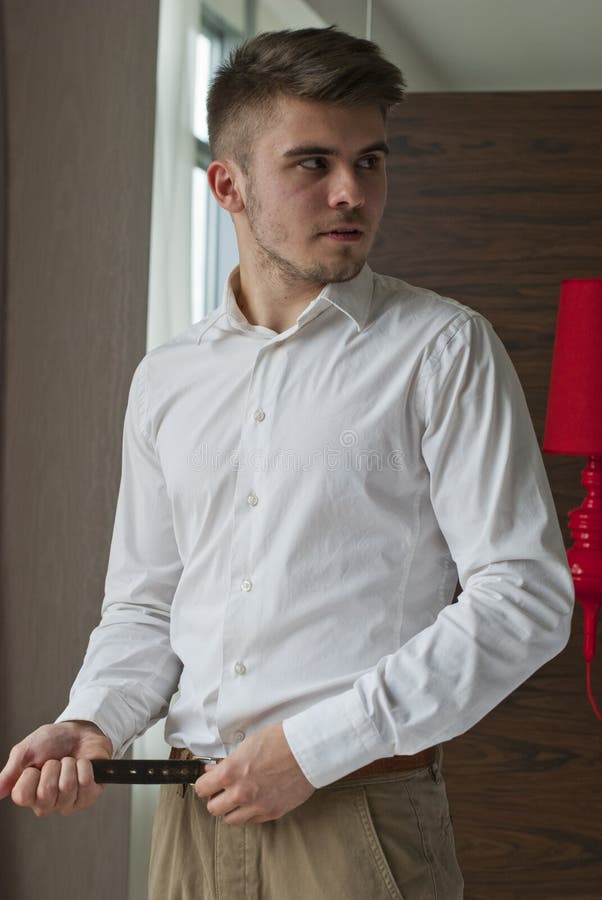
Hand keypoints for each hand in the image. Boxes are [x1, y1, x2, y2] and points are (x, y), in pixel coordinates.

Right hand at [0, 721, 112, 816]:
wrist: (79, 732)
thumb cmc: (52, 742)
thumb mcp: (26, 751)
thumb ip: (10, 772)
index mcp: (28, 795)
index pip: (22, 796)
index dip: (30, 774)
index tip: (34, 765)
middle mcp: (46, 804)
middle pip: (46, 793)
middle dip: (53, 767)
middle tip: (55, 761)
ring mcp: (68, 803)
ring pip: (67, 787)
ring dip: (69, 765)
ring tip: (69, 762)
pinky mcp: (88, 798)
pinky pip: (86, 783)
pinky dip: (85, 766)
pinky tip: (83, 765)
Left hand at [194, 722, 314, 824]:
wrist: (307, 749)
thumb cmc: (280, 740)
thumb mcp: (247, 744)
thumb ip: (228, 762)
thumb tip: (214, 771)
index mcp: (230, 772)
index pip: (202, 788)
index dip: (204, 784)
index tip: (208, 781)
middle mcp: (240, 793)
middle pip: (213, 808)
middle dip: (216, 798)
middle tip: (223, 789)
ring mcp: (256, 806)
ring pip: (230, 819)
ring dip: (231, 809)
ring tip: (239, 797)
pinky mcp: (272, 813)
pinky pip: (251, 821)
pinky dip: (249, 813)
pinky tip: (255, 800)